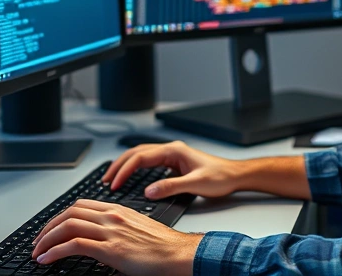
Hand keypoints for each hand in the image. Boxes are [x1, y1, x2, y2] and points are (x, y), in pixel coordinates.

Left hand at [31, 199, 201, 275]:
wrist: (178, 254)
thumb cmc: (163, 246)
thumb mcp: (136, 229)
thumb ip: (116, 229)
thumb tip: (98, 240)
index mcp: (117, 210)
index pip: (79, 206)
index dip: (60, 217)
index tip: (50, 229)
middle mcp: (111, 216)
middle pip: (69, 213)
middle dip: (48, 227)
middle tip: (38, 242)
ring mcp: (110, 231)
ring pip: (67, 226)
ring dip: (46, 240)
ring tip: (38, 252)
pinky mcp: (110, 249)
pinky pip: (74, 245)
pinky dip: (55, 251)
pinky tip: (47, 259)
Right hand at [102, 140, 240, 199]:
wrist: (235, 175)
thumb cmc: (220, 177)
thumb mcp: (195, 184)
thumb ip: (171, 187)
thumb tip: (149, 192)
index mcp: (173, 151)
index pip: (140, 157)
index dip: (124, 170)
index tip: (114, 182)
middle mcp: (171, 150)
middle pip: (136, 153)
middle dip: (119, 166)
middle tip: (106, 180)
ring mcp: (171, 156)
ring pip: (141, 156)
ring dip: (125, 166)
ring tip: (112, 178)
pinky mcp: (174, 164)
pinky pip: (148, 163)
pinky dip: (135, 169)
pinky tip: (130, 177)